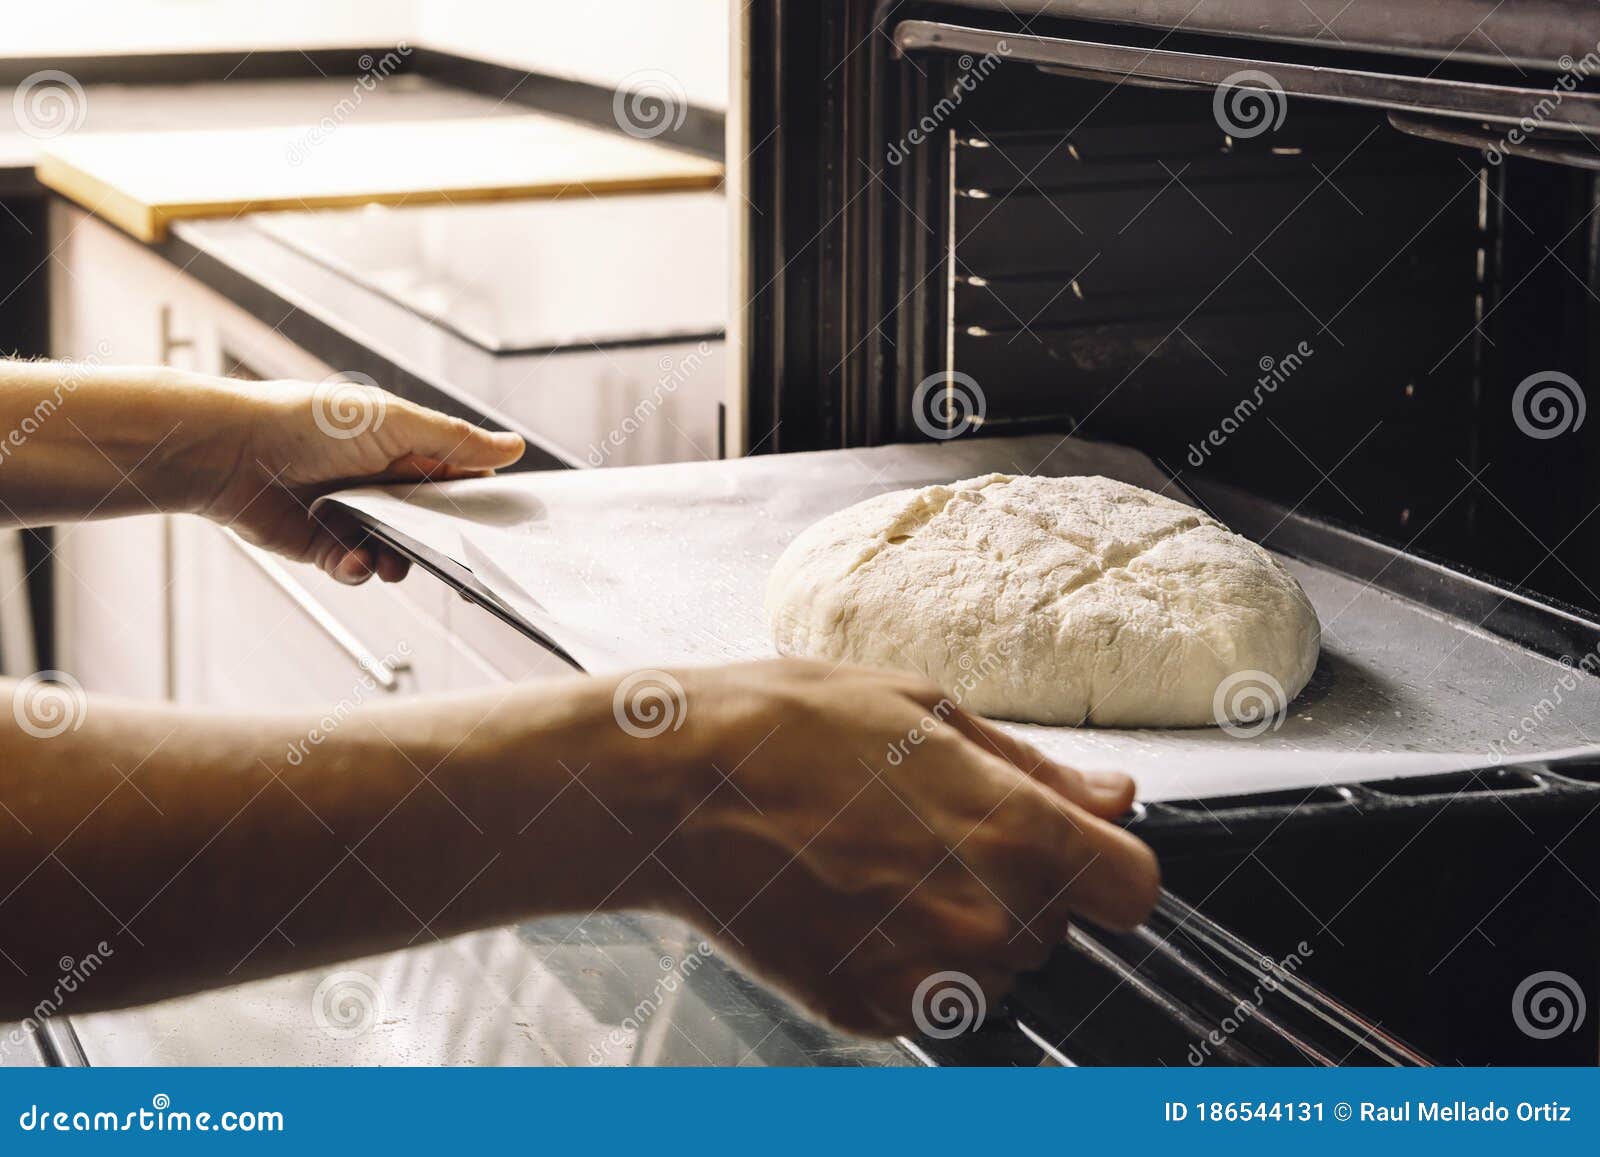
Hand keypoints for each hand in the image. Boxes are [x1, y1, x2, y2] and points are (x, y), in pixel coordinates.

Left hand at [199, 377, 523, 583]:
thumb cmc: (307, 423)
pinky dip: (360, 569)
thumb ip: (457, 442)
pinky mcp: (323, 545)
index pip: (458, 478)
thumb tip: (513, 446)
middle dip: (440, 542)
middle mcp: (380, 481)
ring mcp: (353, 515)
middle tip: (450, 555)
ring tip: (389, 561)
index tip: (496, 526)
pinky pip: (357, 568)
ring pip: (398, 552)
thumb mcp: (396, 423)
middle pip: (430, 523)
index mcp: (403, 446)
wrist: (231, 453)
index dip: (477, 502)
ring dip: (399, 561)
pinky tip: (354, 558)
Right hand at [636, 659, 1159, 1037]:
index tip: (1075, 849)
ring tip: (883, 857)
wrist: (669, 790)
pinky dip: (911, 959)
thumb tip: (1114, 799)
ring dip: (967, 923)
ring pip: (1001, 965)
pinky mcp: (868, 1010)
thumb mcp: (923, 709)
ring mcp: (925, 976)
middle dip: (1019, 880)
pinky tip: (854, 899)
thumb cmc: (786, 728)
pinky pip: (936, 999)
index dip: (1106, 863)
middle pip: (1059, 924)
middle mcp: (984, 919)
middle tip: (932, 824)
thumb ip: (1036, 770)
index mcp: (1014, 833)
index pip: (1133, 890)